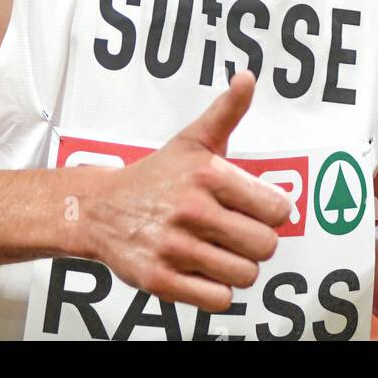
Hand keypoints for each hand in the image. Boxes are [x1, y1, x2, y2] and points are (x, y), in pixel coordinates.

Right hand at [84, 71, 290, 312]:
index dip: (269, 211)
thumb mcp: (192, 139)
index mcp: (206, 173)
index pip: (278, 209)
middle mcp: (191, 209)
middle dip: (254, 241)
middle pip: (265, 246)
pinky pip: (219, 300)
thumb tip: (248, 78)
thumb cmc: (155, 176)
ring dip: (235, 266)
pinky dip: (215, 289)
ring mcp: (175, 246)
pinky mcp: (162, 280)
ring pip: (246, 275)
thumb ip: (227, 112)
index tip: (251, 208)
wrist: (100, 208)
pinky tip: (200, 268)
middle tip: (232, 230)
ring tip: (214, 248)